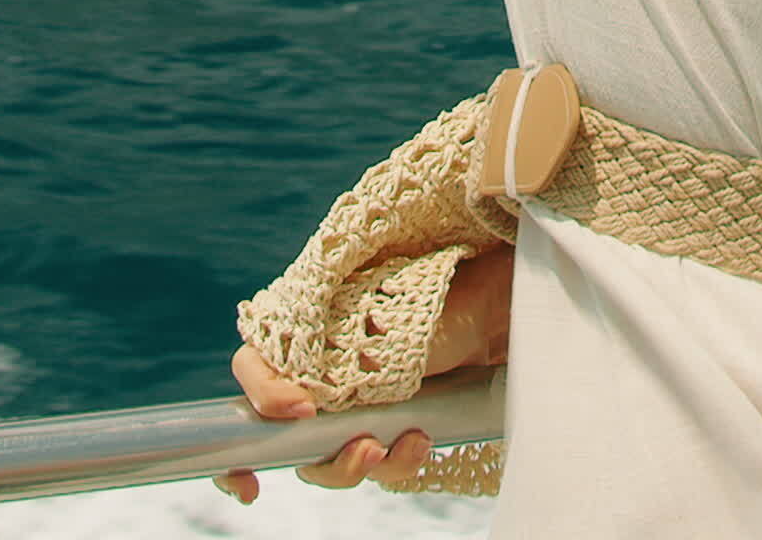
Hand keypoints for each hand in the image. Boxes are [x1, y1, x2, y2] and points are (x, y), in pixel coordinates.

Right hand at [207, 249, 511, 502]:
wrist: (507, 307)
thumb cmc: (447, 297)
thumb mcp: (384, 323)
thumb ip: (338, 362)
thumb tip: (303, 402)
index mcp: (308, 337)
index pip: (254, 369)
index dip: (258, 401)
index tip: (296, 416)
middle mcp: (327, 374)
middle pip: (290, 437)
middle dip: (321, 457)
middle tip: (362, 449)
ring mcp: (363, 404)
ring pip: (335, 459)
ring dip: (359, 465)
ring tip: (395, 447)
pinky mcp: (399, 424)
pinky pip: (382, 463)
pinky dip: (397, 461)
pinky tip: (422, 441)